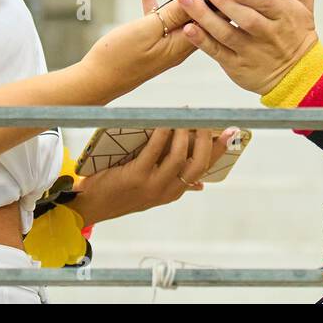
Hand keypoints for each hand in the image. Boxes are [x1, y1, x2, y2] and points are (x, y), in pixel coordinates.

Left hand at [69, 127, 232, 224]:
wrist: (91, 205)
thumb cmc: (120, 193)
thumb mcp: (151, 193)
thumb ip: (174, 185)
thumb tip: (200, 184)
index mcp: (174, 192)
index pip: (204, 169)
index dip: (219, 150)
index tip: (231, 132)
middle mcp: (167, 191)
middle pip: (198, 164)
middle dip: (205, 139)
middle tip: (203, 120)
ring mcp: (152, 185)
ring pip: (179, 157)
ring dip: (184, 133)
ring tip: (184, 117)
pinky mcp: (135, 176)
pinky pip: (153, 151)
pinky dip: (161, 133)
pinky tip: (163, 122)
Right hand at [79, 0, 197, 96]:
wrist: (95, 81)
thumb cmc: (118, 57)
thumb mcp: (146, 30)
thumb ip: (172, 14)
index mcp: (181, 46)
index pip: (208, 22)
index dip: (215, 3)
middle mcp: (177, 50)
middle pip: (198, 22)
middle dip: (203, 2)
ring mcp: (164, 49)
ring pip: (178, 21)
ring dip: (180, 3)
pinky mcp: (151, 48)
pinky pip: (159, 25)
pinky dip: (156, 10)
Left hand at [176, 0, 317, 96]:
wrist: (300, 74)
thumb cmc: (298, 30)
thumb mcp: (302, 1)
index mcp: (285, 16)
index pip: (264, 3)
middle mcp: (269, 35)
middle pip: (244, 19)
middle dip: (222, 2)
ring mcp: (253, 53)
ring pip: (226, 34)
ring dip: (204, 18)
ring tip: (186, 1)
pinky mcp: (239, 67)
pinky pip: (218, 53)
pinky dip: (202, 41)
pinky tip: (189, 28)